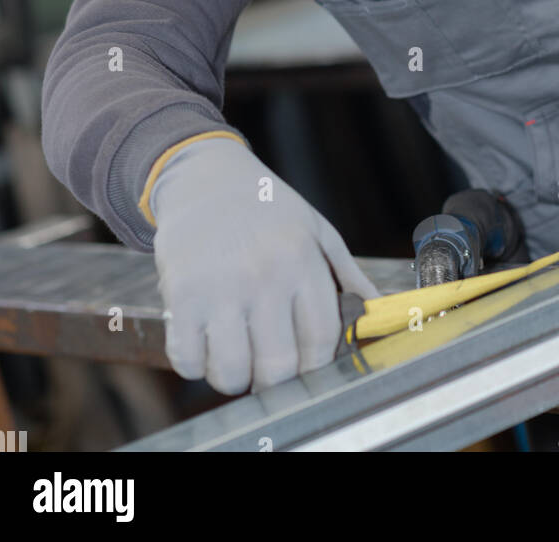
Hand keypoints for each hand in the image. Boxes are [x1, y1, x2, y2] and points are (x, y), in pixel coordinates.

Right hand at [150, 137, 378, 394]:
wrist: (204, 176)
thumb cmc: (265, 209)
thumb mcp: (315, 229)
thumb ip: (346, 274)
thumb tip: (378, 311)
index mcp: (301, 260)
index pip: (320, 339)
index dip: (316, 367)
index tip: (306, 371)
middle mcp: (263, 275)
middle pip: (277, 367)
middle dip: (275, 382)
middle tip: (267, 370)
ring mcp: (219, 287)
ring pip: (231, 373)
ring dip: (233, 377)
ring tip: (234, 353)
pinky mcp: (181, 295)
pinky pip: (189, 361)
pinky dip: (196, 364)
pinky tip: (204, 341)